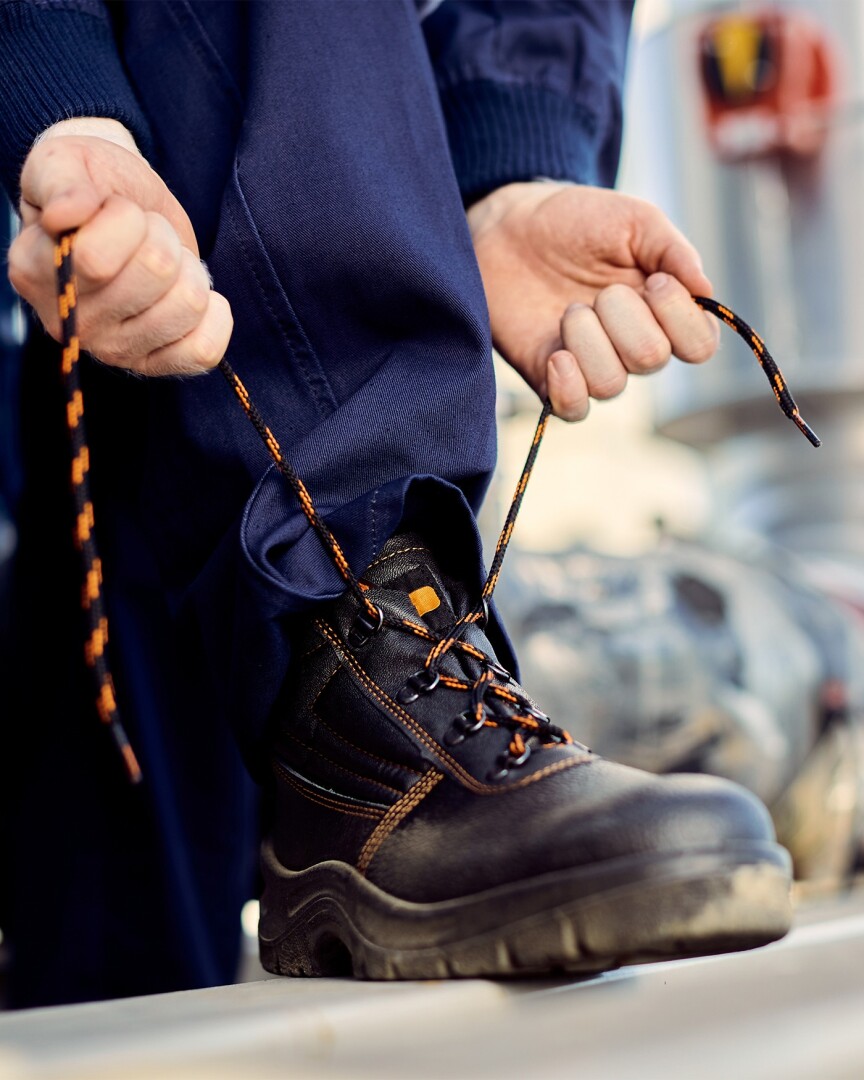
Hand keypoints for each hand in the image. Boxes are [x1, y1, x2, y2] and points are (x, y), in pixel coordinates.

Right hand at [8, 118, 232, 375]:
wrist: (122, 206)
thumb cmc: (92, 184)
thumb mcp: (66, 161)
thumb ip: (60, 181)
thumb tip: (65, 215)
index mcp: (35, 272)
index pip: (97, 259)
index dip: (124, 219)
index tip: (115, 208)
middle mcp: (73, 323)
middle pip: (156, 272)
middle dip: (161, 235)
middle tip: (146, 232)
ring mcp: (115, 351)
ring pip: (189, 305)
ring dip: (189, 269)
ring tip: (166, 260)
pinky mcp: (156, 363)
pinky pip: (205, 350)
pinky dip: (215, 314)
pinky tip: (191, 291)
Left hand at [467, 181, 719, 420]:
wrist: (510, 228)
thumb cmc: (576, 221)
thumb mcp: (633, 220)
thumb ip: (673, 250)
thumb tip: (705, 291)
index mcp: (663, 310)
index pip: (700, 345)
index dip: (681, 318)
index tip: (654, 281)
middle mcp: (633, 344)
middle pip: (651, 359)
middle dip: (624, 317)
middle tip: (601, 290)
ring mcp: (593, 364)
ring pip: (611, 384)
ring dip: (587, 340)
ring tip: (570, 310)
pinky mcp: (551, 377)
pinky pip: (574, 410)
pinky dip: (569, 388)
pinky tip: (557, 356)